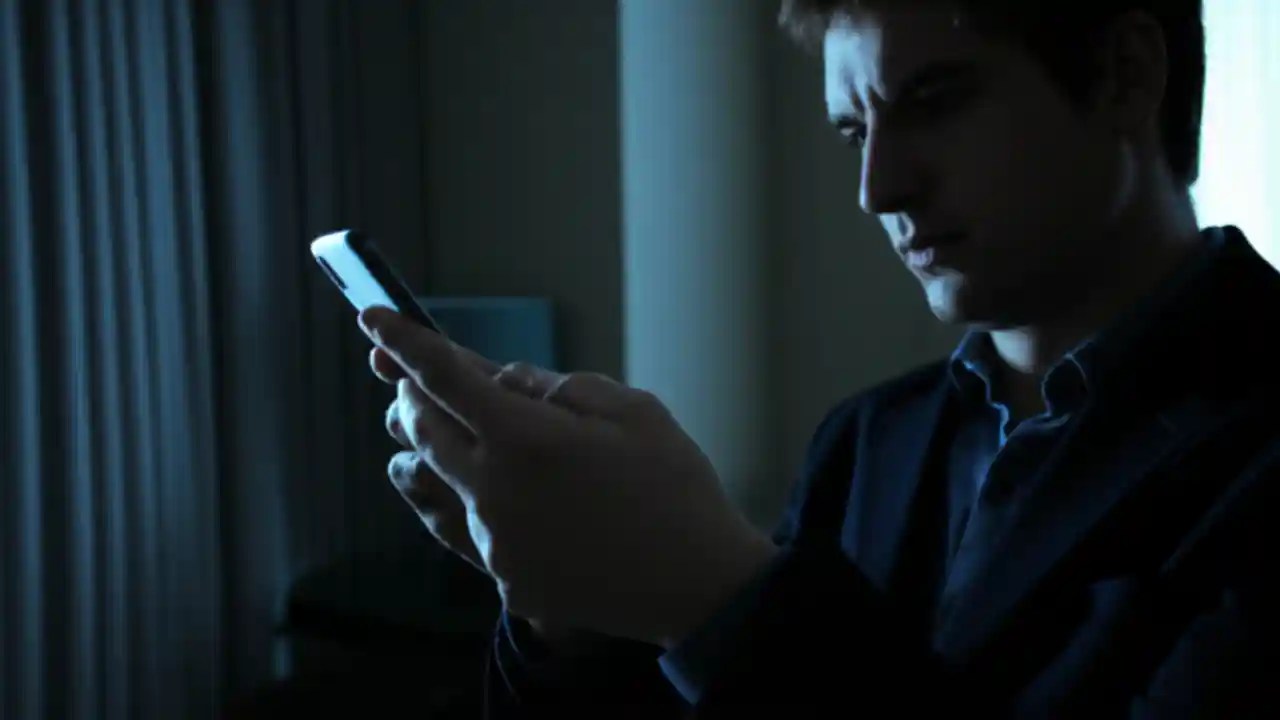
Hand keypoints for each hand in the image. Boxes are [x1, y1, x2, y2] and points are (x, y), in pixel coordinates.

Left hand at [361, 307, 777, 648]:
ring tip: (465, 440)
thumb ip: (558, 388)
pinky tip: (518, 502)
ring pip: (435, 483)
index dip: (404, 341)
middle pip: (421, 430)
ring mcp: (495, 542)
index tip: (374, 318)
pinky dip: (480, 502)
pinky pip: (472, 529)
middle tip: (414, 378)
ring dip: (437, 452)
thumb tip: (506, 384)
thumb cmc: (674, 487)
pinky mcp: (506, 580)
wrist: (698, 586)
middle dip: (410, 395)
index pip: (443, 376)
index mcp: (526, 438)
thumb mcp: (632, 410)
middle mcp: (494, 491)